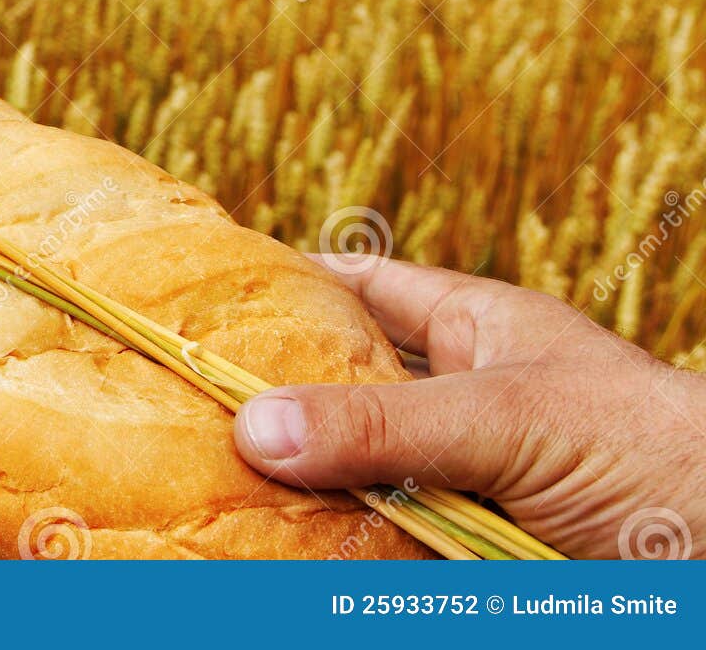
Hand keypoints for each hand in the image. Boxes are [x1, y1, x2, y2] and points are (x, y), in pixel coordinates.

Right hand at [233, 254, 705, 558]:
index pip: (356, 288)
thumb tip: (257, 426)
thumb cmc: (654, 449)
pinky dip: (331, 549)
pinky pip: (375, 544)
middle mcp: (454, 400)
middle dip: (269, 397)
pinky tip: (275, 551)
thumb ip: (388, 420)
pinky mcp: (461, 551)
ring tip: (204, 482)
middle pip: (337, 388)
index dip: (283, 283)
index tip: (202, 293)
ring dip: (293, 484)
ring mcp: (456, 479)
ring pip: (349, 473)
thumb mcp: (513, 416)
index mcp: (471, 330)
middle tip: (179, 403)